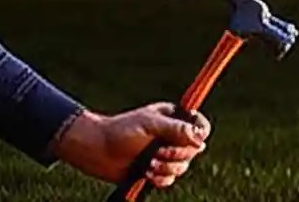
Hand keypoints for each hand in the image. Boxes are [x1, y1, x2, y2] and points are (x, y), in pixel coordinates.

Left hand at [51, 103, 210, 187]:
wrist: (98, 151)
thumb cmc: (121, 131)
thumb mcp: (150, 125)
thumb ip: (176, 129)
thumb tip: (200, 139)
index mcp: (173, 118)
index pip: (200, 126)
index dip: (200, 135)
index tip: (193, 141)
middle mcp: (172, 136)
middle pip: (194, 150)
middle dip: (177, 155)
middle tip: (158, 153)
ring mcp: (165, 154)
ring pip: (182, 167)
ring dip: (167, 168)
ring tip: (149, 165)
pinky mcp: (157, 170)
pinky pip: (170, 179)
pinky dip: (160, 179)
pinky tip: (146, 174)